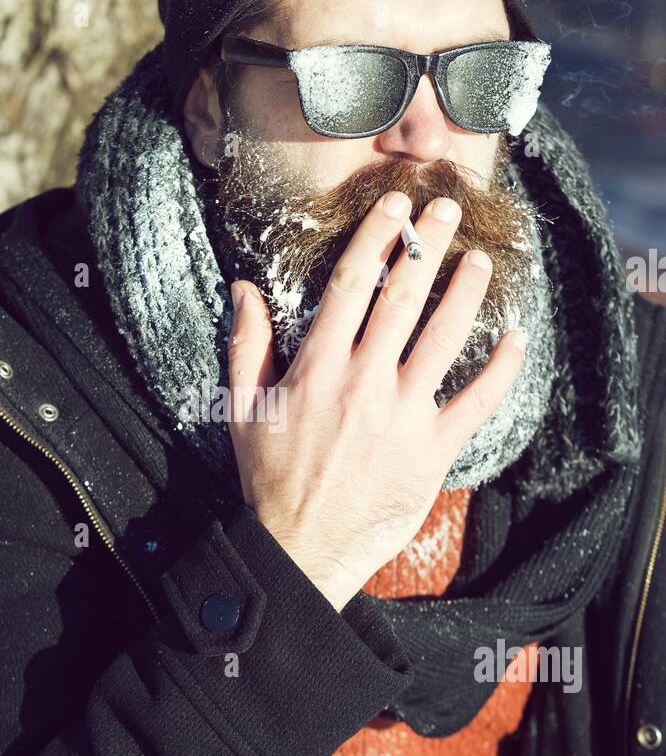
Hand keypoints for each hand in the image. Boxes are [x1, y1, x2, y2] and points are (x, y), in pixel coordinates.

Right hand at [226, 190, 527, 611]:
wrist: (298, 548)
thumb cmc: (267, 479)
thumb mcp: (239, 408)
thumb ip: (244, 344)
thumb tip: (243, 288)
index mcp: (317, 366)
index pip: (352, 283)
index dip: (377, 237)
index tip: (396, 207)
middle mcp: (364, 381)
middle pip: (404, 297)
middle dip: (428, 246)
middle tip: (449, 210)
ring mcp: (403, 416)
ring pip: (444, 338)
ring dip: (466, 293)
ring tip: (481, 261)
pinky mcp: (433, 451)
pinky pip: (476, 402)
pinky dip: (501, 369)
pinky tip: (516, 340)